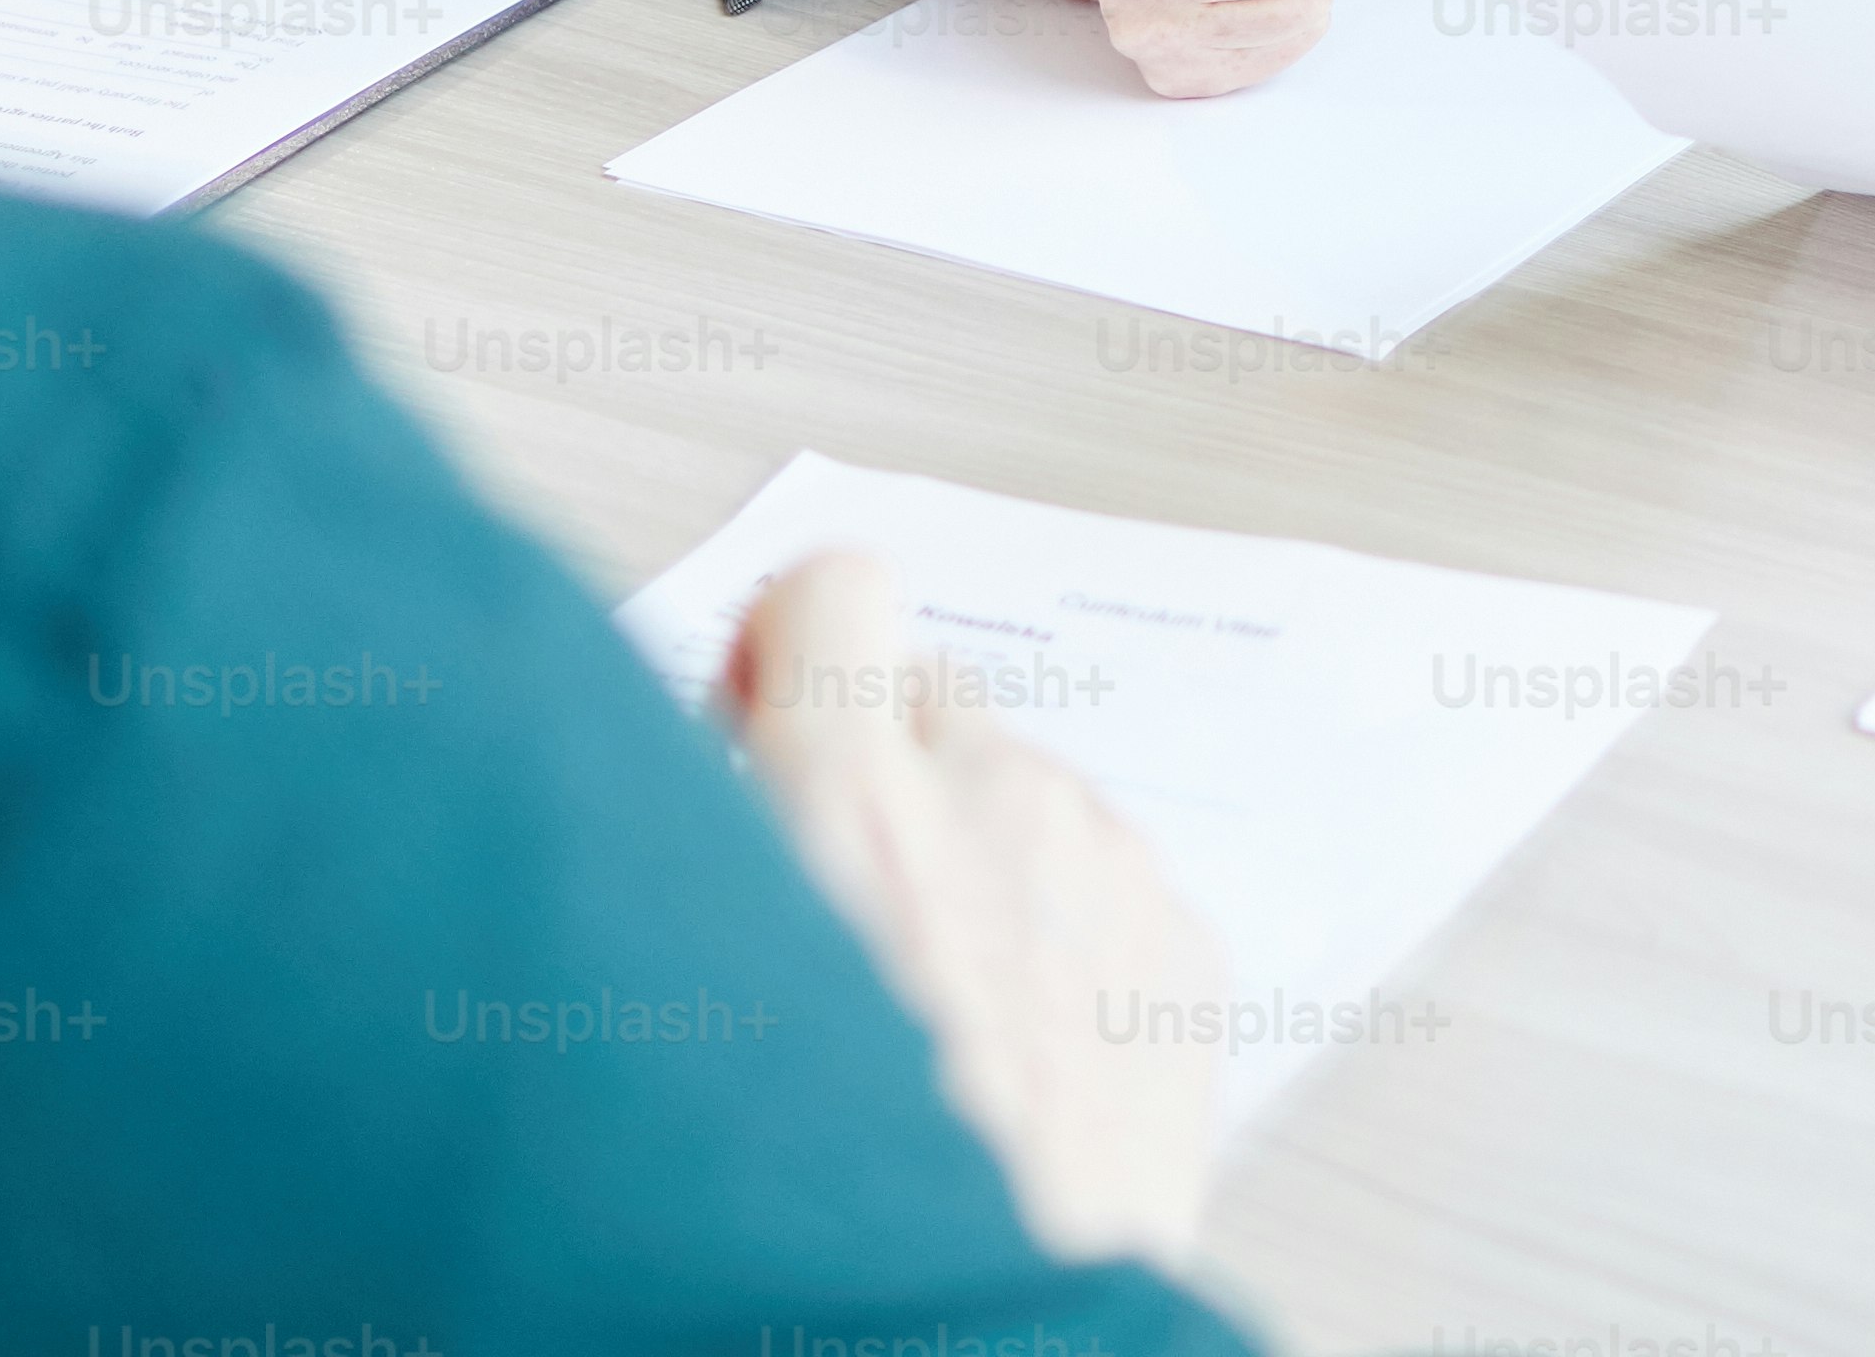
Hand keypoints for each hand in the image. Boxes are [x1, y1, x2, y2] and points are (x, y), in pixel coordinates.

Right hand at [725, 548, 1222, 1266]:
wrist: (957, 1323)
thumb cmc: (804, 1187)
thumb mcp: (687, 977)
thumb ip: (711, 823)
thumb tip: (736, 740)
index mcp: (847, 799)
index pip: (833, 591)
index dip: (794, 655)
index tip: (772, 720)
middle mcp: (997, 799)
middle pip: (935, 697)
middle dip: (882, 771)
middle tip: (836, 899)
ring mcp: (1110, 867)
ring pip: (1028, 796)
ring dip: (979, 858)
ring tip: (931, 1018)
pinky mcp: (1187, 943)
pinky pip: (1109, 886)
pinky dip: (1066, 940)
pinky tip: (1018, 1062)